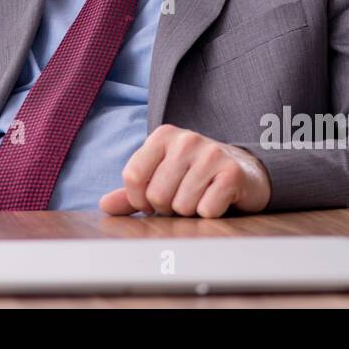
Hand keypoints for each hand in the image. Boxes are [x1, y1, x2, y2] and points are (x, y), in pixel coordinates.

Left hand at [99, 124, 270, 216]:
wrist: (244, 171)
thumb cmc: (194, 176)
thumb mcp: (161, 176)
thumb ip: (132, 192)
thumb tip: (104, 206)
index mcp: (163, 136)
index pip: (132, 176)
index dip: (138, 199)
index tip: (151, 202)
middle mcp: (186, 139)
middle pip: (156, 194)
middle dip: (167, 207)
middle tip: (182, 197)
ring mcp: (211, 154)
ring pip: (181, 205)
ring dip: (189, 211)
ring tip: (200, 196)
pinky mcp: (231, 173)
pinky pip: (206, 210)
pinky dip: (209, 213)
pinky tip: (217, 199)